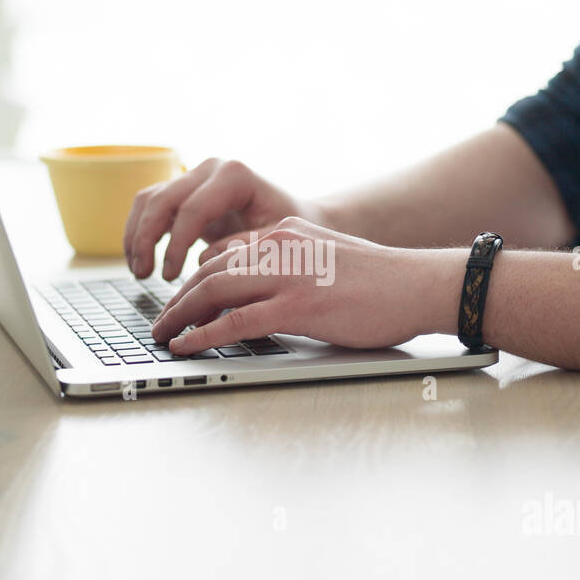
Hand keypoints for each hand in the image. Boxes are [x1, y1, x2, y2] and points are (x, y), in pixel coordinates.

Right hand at [123, 158, 323, 281]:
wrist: (295, 217)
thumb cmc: (290, 231)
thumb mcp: (277, 241)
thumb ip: (243, 248)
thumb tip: (203, 261)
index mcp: (235, 176)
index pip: (193, 208)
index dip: (175, 244)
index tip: (170, 276)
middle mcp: (211, 169)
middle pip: (162, 199)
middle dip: (147, 239)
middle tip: (144, 275)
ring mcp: (195, 176)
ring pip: (149, 199)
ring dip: (137, 235)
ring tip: (140, 271)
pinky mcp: (185, 190)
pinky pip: (150, 206)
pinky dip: (139, 232)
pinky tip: (140, 260)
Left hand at [150, 217, 465, 354]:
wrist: (419, 284)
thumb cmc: (381, 282)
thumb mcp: (326, 259)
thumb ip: (290, 267)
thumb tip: (259, 293)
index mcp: (286, 233)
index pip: (224, 252)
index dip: (196, 279)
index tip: (182, 300)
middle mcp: (280, 247)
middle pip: (210, 271)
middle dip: (178, 299)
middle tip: (160, 322)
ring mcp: (288, 276)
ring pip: (214, 292)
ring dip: (180, 316)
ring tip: (162, 336)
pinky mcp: (298, 307)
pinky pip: (235, 322)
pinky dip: (203, 335)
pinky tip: (187, 346)